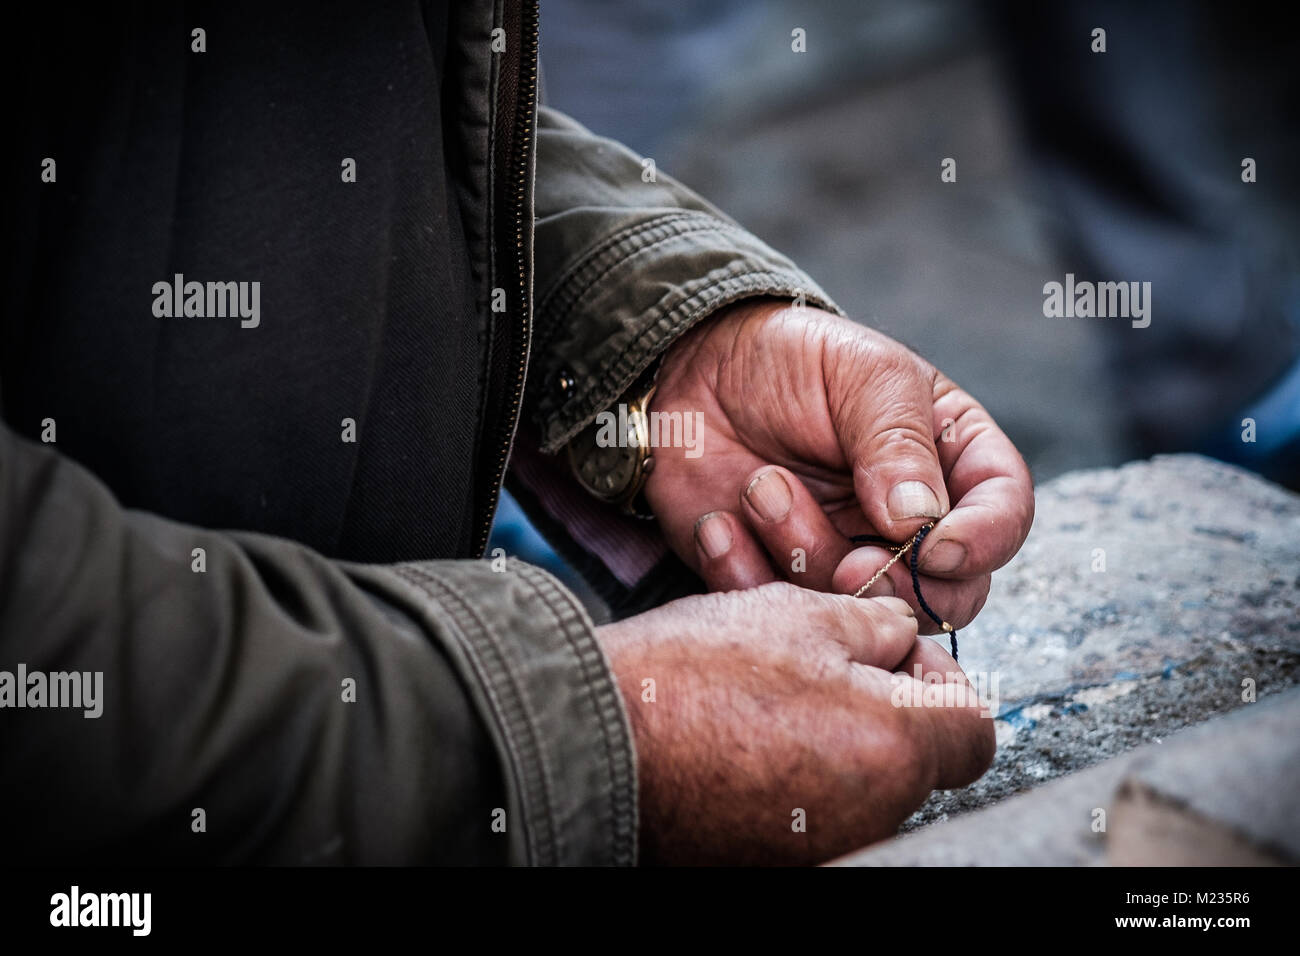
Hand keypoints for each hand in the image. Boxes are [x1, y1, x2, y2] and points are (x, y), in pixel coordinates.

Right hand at [597, 583, 994, 864]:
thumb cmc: (691, 675)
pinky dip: (790, 773)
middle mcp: (869, 815)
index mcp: (893, 751)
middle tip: (816, 665)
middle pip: (913, 758)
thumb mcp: (798, 615)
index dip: (938, 681)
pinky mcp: (771, 857)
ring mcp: (819, 846)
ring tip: (764, 695)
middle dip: (881, 707)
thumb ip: (876, 625)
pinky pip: (807, 808)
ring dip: (833, 737)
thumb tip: (901, 634)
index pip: (972, 729)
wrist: (590, 737)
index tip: (891, 656)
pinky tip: (739, 734)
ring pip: (858, 782)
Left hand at [645, 300, 1033, 631]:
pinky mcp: (782, 578)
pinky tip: (721, 523)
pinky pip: (780, 613)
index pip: (1003, 515)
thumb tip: (923, 522)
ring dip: (806, 556)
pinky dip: (748, 574)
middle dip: (899, 584)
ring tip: (761, 487)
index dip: (983, 542)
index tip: (936, 549)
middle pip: (950, 593)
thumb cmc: (791, 358)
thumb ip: (898, 444)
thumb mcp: (862, 375)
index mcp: (952, 460)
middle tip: (850, 560)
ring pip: (861, 607)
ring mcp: (846, 556)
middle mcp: (910, 522)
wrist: (693, 371)